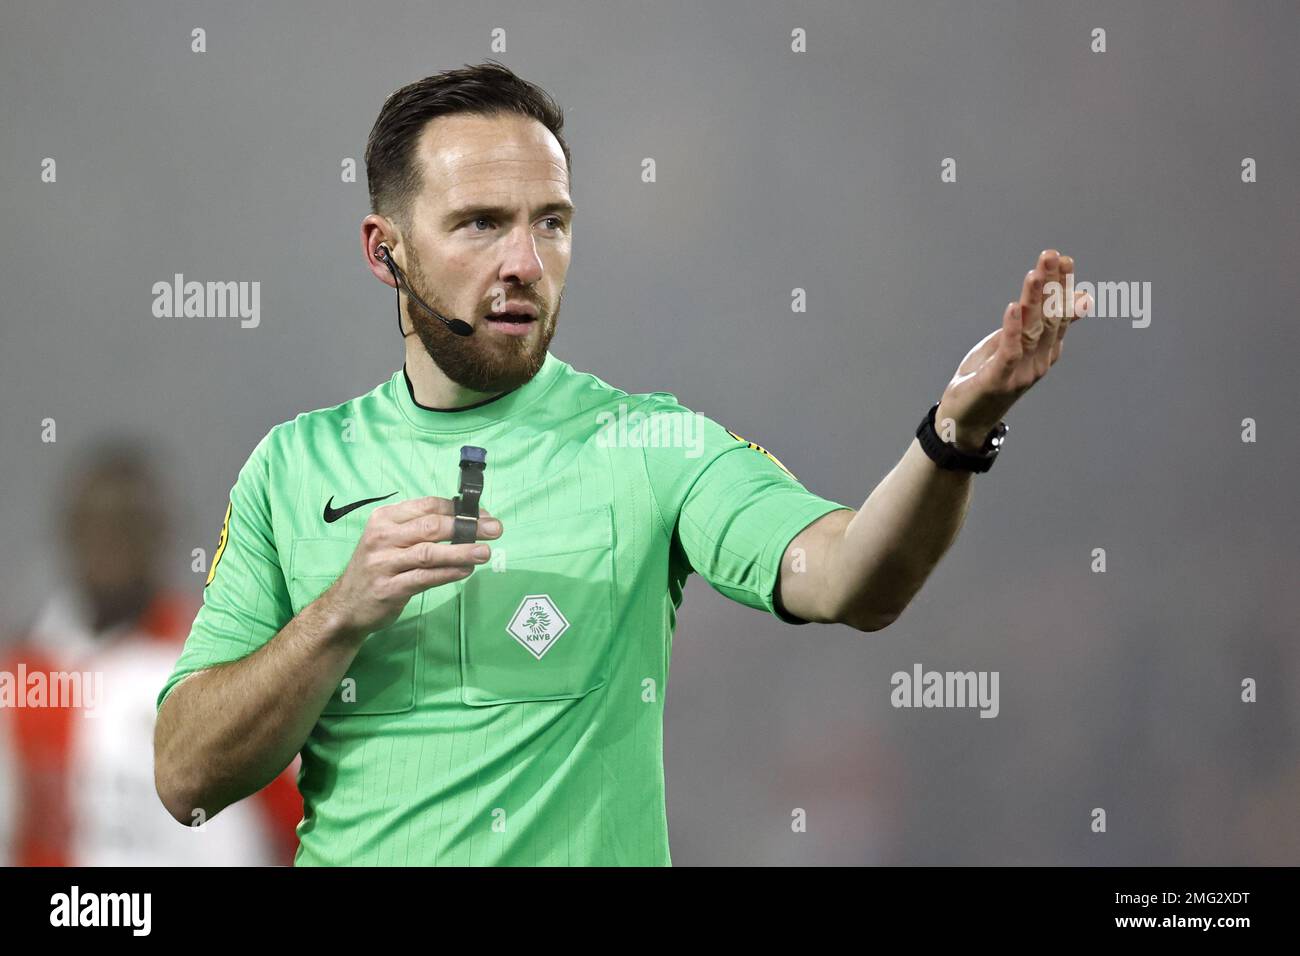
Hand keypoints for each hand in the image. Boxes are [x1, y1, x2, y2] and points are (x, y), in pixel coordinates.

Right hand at [319, 496, 502, 637]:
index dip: (459, 509)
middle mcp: (382, 537)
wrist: (346, 606)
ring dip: (462, 551)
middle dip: (468, 526)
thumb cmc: (378, 568)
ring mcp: (384, 563)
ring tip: (485, 551)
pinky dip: (448, 573)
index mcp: (385, 518)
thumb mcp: (391, 540)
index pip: (428, 506)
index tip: (484, 514)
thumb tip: (467, 519)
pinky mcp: (389, 588)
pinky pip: (425, 578)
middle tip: (495, 529)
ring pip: (430, 552)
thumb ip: (421, 529)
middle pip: (431, 526)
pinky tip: (466, 571)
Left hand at [935, 249, 1091, 451]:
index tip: (1064, 259)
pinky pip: (1009, 352)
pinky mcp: (999, 380)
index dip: (1062, 287)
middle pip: (1049, 317)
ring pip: (1031, 330)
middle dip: (1051, 285)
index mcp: (1044, 351)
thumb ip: (1034, 324)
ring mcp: (1021, 372)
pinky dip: (1012, 329)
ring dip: (1033, 300)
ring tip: (1034, 274)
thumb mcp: (1012, 346)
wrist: (965, 420)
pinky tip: (1014, 307)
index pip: (1059, 314)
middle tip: (1052, 256)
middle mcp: (1039, 360)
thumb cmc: (987, 378)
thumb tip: (1066, 299)